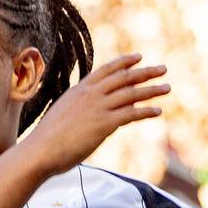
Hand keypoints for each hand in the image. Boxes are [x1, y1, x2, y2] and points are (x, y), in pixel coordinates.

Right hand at [25, 53, 169, 175]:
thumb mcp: (62, 116)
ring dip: (151, 89)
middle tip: (162, 69)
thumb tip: (89, 117)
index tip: (138, 57)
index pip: (106, 70)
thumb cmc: (47, 139)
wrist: (40, 150)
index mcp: (80, 90)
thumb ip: (78, 111)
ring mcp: (98, 107)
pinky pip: (131, 114)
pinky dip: (146, 111)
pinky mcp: (105, 123)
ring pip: (131, 93)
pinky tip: (157, 111)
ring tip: (167, 88)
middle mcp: (91, 94)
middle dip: (145, 72)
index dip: (124, 62)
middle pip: (124, 77)